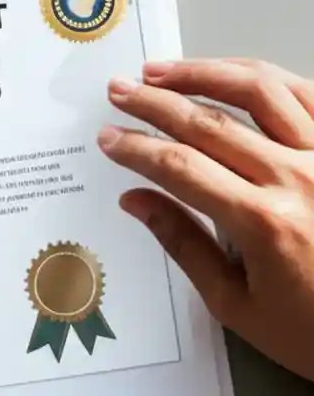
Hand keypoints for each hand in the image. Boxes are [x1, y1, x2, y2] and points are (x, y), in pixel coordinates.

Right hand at [98, 58, 313, 380]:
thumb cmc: (312, 329)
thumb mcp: (237, 304)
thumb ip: (184, 244)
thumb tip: (135, 199)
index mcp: (263, 223)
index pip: (180, 167)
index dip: (136, 147)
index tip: (108, 137)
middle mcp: (298, 179)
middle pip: (209, 121)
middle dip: (154, 102)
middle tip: (120, 90)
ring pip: (261, 90)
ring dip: (204, 73)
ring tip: (164, 71)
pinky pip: (308, 94)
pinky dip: (268, 76)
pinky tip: (233, 73)